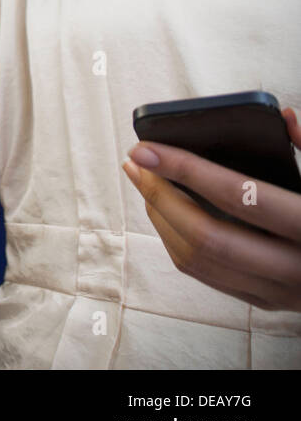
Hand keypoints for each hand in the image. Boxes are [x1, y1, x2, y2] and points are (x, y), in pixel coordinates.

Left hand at [122, 107, 300, 310]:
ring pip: (198, 261)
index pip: (241, 197)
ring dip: (160, 218)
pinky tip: (166, 211)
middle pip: (207, 237)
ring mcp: (281, 292)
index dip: (187, 169)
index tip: (146, 147)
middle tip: (135, 163)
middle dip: (160, 196)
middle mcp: (298, 269)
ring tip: (145, 181)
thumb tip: (283, 117)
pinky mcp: (268, 302)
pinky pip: (206, 276)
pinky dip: (176, 241)